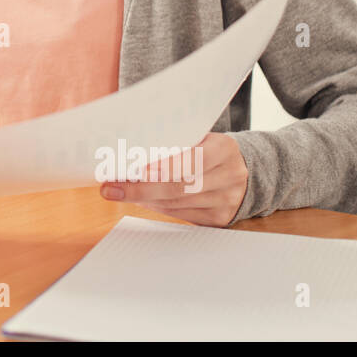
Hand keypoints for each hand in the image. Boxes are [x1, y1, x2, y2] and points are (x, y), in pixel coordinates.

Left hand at [99, 132, 248, 226]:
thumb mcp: (201, 137)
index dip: (167, 166)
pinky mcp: (219, 219)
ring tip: (117, 191)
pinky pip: (181, 214)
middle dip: (141, 188)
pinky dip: (157, 207)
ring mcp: (226, 201)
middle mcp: (229, 176)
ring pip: (176, 203)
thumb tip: (133, 152)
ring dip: (143, 198)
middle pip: (180, 187)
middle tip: (111, 187)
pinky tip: (140, 199)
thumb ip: (175, 142)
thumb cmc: (210, 149)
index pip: (194, 158)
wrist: (245, 171)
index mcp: (224, 149)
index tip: (139, 170)